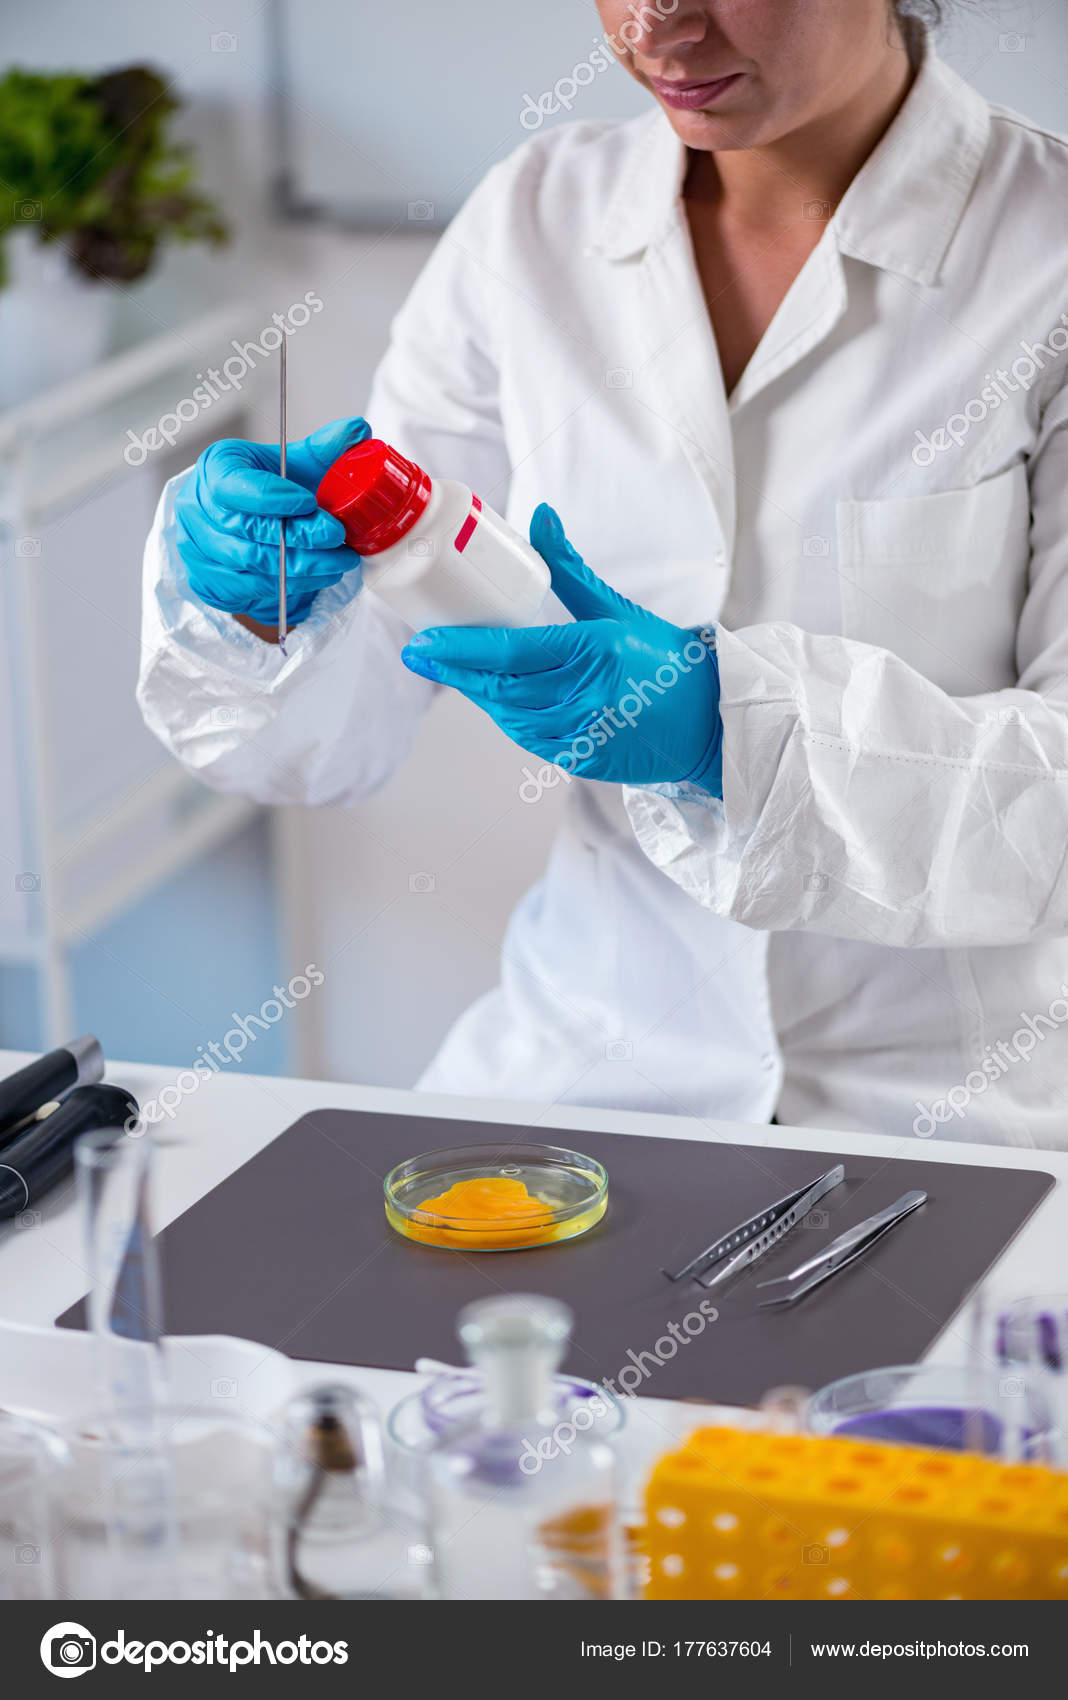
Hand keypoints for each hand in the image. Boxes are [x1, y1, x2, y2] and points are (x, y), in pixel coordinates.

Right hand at [175, 416, 368, 625]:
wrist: (240, 516)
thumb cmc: (268, 486)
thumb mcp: (293, 463)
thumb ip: (324, 448)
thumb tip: (358, 430)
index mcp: (215, 470)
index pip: (236, 486)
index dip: (273, 497)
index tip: (310, 503)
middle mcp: (196, 509)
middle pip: (247, 531)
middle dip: (299, 538)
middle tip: (338, 539)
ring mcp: (197, 549)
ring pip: (250, 566)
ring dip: (300, 569)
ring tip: (338, 563)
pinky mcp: (207, 582)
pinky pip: (248, 591)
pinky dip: (286, 588)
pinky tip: (315, 578)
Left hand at [400, 504, 722, 793]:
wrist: (710, 726)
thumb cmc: (667, 663)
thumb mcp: (619, 610)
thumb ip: (571, 569)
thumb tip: (540, 515)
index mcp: (596, 651)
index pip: (511, 653)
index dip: (459, 651)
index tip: (422, 643)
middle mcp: (587, 697)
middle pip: (500, 687)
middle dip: (454, 672)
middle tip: (419, 655)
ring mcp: (582, 734)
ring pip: (508, 715)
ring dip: (478, 694)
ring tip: (451, 671)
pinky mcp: (580, 760)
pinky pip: (528, 737)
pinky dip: (506, 716)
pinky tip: (493, 698)